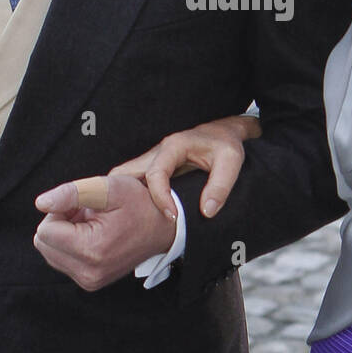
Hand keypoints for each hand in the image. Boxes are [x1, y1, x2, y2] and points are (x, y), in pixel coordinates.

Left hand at [33, 171, 176, 291]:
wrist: (163, 229)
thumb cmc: (139, 204)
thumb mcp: (108, 188)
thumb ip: (71, 193)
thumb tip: (41, 203)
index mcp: (91, 250)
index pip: (45, 230)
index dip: (60, 211)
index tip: (83, 207)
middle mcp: (88, 272)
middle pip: (43, 242)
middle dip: (60, 223)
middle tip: (88, 214)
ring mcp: (89, 281)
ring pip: (49, 251)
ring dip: (65, 234)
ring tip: (93, 224)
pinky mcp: (90, 282)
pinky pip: (61, 260)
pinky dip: (71, 245)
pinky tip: (93, 235)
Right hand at [110, 114, 261, 219]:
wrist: (224, 133)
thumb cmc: (226, 144)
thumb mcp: (231, 162)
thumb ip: (220, 186)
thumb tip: (206, 211)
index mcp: (174, 147)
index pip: (156, 174)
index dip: (160, 197)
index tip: (172, 216)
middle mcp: (158, 152)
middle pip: (125, 172)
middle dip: (121, 195)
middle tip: (127, 220)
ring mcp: (154, 160)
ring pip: (126, 177)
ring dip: (124, 196)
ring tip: (128, 220)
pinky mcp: (155, 168)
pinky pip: (136, 182)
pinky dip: (131, 196)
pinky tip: (137, 213)